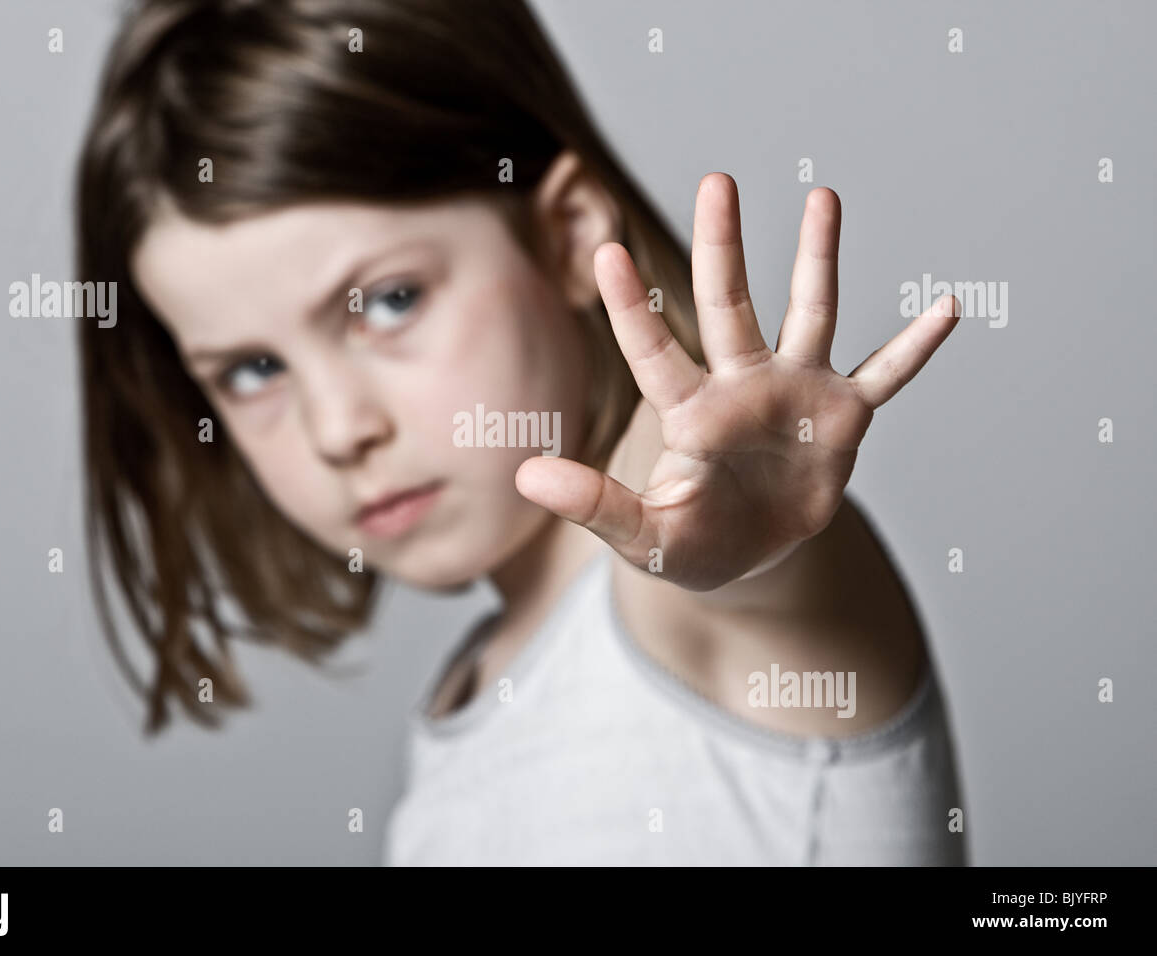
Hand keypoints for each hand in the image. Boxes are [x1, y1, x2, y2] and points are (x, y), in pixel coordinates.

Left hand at [515, 174, 959, 591]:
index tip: (606, 251)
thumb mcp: (642, 537)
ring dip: (816, 260)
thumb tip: (527, 476)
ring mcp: (794, 394)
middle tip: (716, 180)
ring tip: (822, 197)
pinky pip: (886, 375)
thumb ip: (594, 505)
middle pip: (729, 305)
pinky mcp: (842, 417)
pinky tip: (946, 307)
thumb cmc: (688, 544)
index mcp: (690, 414)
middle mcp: (741, 387)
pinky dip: (914, 348)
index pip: (654, 351)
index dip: (631, 306)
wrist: (747, 558)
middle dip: (723, 245)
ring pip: (808, 315)